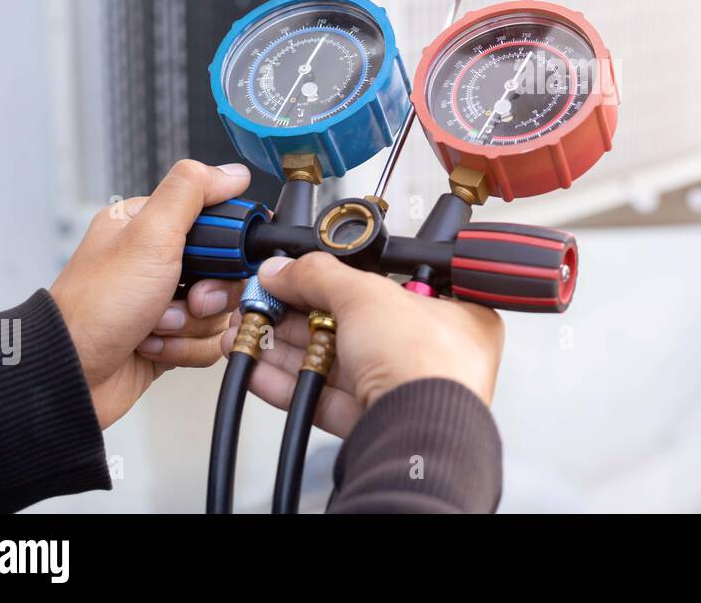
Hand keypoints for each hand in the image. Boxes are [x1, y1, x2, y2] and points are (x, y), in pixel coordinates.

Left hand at [50, 159, 253, 428]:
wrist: (71, 375)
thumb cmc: (97, 306)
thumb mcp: (149, 235)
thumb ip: (191, 193)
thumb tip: (231, 171)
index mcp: (149, 226)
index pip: (217, 221)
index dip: (228, 245)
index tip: (220, 260)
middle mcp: (157, 261)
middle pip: (226, 271)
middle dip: (211, 292)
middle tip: (189, 298)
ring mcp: (164, 301)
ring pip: (219, 310)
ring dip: (192, 324)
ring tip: (157, 326)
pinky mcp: (170, 338)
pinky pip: (207, 341)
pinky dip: (185, 349)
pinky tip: (154, 347)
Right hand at [221, 252, 503, 436]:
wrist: (418, 432)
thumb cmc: (425, 363)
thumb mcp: (365, 295)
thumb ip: (318, 277)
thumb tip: (283, 269)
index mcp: (451, 313)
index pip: (386, 286)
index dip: (337, 280)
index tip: (296, 277)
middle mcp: (431, 352)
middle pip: (353, 325)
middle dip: (298, 315)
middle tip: (263, 304)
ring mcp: (402, 389)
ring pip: (335, 364)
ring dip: (287, 349)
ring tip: (250, 333)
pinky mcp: (373, 423)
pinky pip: (325, 399)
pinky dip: (290, 384)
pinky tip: (258, 370)